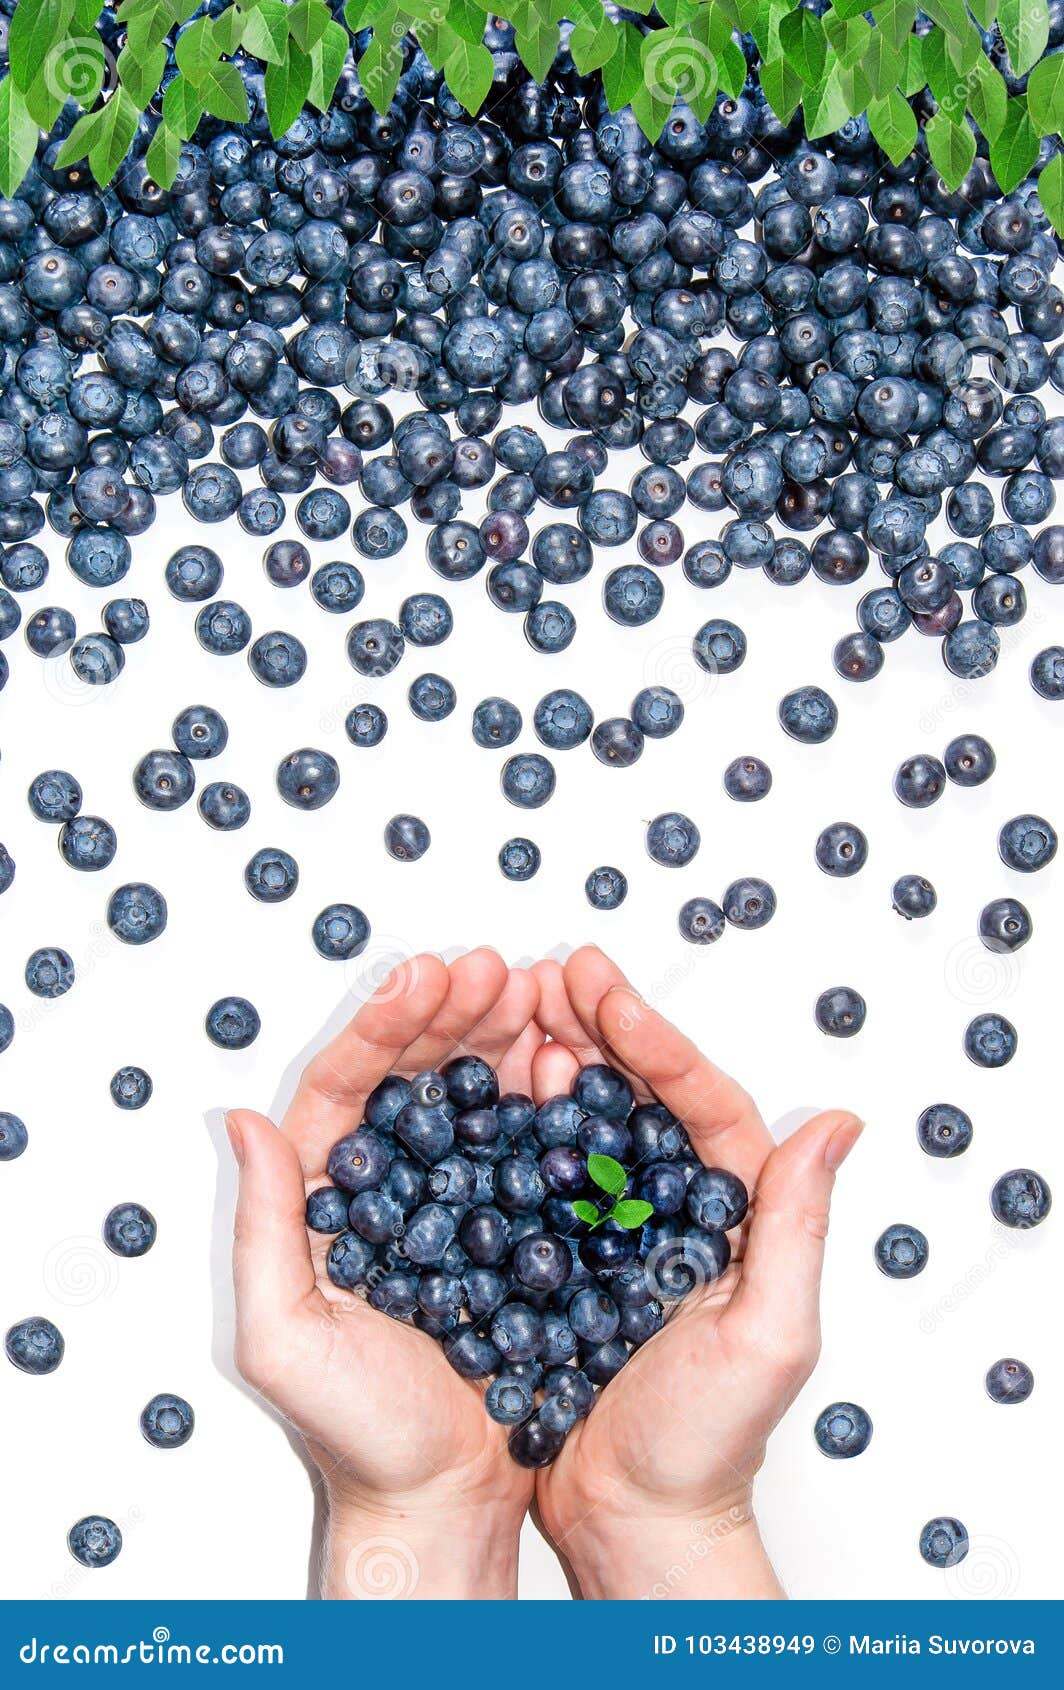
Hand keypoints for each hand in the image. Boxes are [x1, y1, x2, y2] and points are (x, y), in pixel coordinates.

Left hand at [227, 948, 541, 1598]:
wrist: (441, 1499)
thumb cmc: (358, 1433)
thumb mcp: (285, 1338)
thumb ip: (264, 1227)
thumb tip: (240, 1122)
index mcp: (324, 1198)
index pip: (345, 1086)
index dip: (384, 1025)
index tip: (426, 977)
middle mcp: (385, 1186)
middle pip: (412, 1073)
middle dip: (453, 1012)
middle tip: (494, 968)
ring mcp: (450, 1200)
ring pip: (471, 1093)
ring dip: (500, 1036)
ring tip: (536, 992)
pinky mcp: (506, 1224)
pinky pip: (522, 1143)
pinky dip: (542, 1095)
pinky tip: (565, 1060)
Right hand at [529, 948, 862, 1600]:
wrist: (632, 1522)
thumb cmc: (705, 1447)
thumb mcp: (767, 1340)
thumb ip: (796, 1227)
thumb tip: (841, 1123)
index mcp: (732, 1213)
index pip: (702, 1102)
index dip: (657, 1041)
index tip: (609, 992)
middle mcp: (671, 1207)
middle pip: (636, 1094)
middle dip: (594, 1026)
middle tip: (550, 971)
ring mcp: (610, 1226)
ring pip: (579, 1118)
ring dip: (548, 1057)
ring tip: (509, 1003)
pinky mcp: (555, 1253)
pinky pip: (532, 1171)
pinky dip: (508, 1124)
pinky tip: (480, 1087)